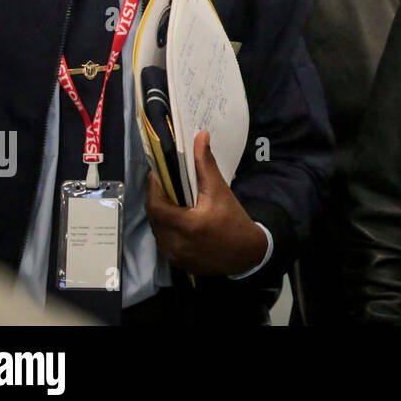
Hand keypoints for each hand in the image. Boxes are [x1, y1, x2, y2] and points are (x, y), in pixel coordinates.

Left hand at [146, 131, 267, 275]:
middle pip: (153, 216)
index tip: (160, 174)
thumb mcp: (220, 191)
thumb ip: (206, 164)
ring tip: (174, 201)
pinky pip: (163, 241)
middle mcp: (175, 243)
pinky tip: (179, 220)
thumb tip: (200, 136)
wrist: (246, 254)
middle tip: (168, 186)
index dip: (154, 187)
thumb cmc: (234, 220)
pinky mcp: (176, 263)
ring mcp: (174, 255)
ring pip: (156, 229)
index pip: (155, 204)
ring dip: (161, 214)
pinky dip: (167, 228)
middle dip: (158, 199)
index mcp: (186, 224)